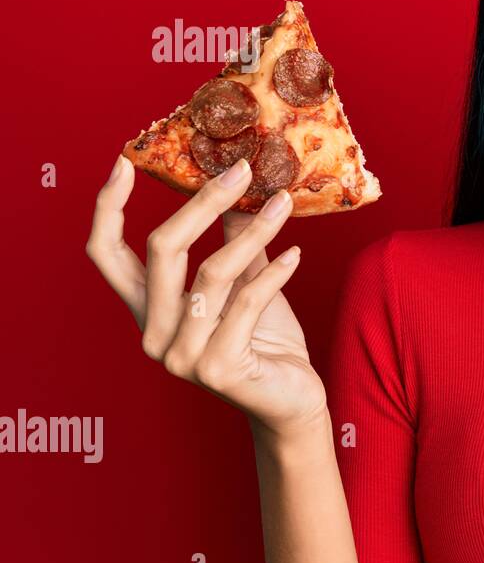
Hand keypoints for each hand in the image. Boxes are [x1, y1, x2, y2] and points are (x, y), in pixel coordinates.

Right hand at [86, 153, 327, 439]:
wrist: (291, 400)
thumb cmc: (264, 340)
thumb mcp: (244, 282)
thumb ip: (233, 239)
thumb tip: (236, 184)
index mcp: (149, 310)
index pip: (106, 254)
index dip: (108, 208)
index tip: (124, 162)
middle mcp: (155, 333)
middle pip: (162, 249)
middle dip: (201, 202)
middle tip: (240, 169)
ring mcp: (181, 355)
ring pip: (211, 273)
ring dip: (254, 232)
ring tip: (285, 204)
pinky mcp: (217, 368)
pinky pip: (247, 303)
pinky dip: (274, 272)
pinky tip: (296, 253)